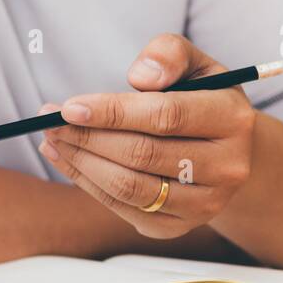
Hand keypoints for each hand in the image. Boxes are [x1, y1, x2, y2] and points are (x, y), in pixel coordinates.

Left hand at [38, 34, 255, 238]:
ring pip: (128, 186)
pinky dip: (87, 183)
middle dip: (87, 137)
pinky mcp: (176, 228)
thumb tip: (140, 76)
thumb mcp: (194, 65)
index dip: (113, 112)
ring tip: (52, 139)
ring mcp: (204, 204)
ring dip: (80, 162)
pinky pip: (122, 208)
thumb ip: (170, 54)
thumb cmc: (200, 99)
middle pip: (142, 154)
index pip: (165, 116)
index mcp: (233, 120)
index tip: (69, 106)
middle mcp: (227, 168)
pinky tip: (65, 160)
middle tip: (48, 121)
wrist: (226, 153)